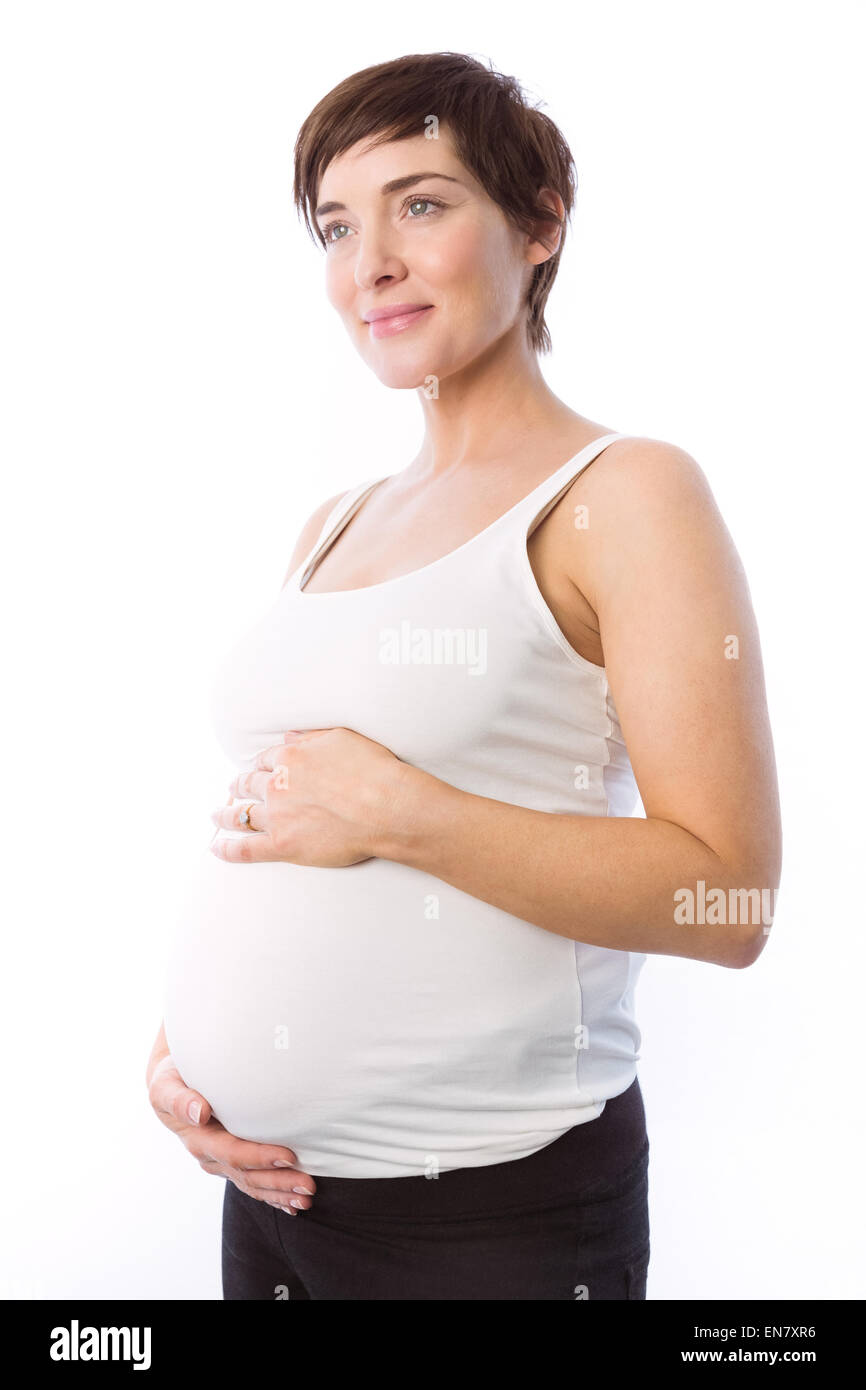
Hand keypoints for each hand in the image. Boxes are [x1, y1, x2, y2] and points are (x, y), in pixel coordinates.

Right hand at [147, 1054, 315, 1215]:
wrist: (173, 1086)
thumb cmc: (173, 1079)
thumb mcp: (166, 1085)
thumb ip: (179, 1099)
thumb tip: (199, 1112)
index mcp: (197, 1138)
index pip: (231, 1152)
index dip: (259, 1157)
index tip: (288, 1156)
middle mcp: (209, 1156)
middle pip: (247, 1175)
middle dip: (278, 1183)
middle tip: (308, 1186)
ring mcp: (221, 1162)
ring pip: (253, 1184)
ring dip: (280, 1193)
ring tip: (306, 1197)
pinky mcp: (231, 1162)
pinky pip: (253, 1184)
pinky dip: (274, 1196)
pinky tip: (293, 1204)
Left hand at [209, 727, 408, 866]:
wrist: (384, 806)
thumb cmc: (372, 770)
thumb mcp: (342, 738)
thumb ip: (312, 738)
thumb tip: (289, 738)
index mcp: (291, 758)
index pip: (267, 760)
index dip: (261, 765)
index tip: (257, 769)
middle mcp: (278, 786)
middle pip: (250, 785)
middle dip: (240, 786)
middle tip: (234, 788)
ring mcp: (277, 817)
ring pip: (242, 815)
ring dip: (226, 815)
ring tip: (217, 815)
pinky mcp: (282, 845)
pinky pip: (246, 849)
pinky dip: (227, 849)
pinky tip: (216, 847)